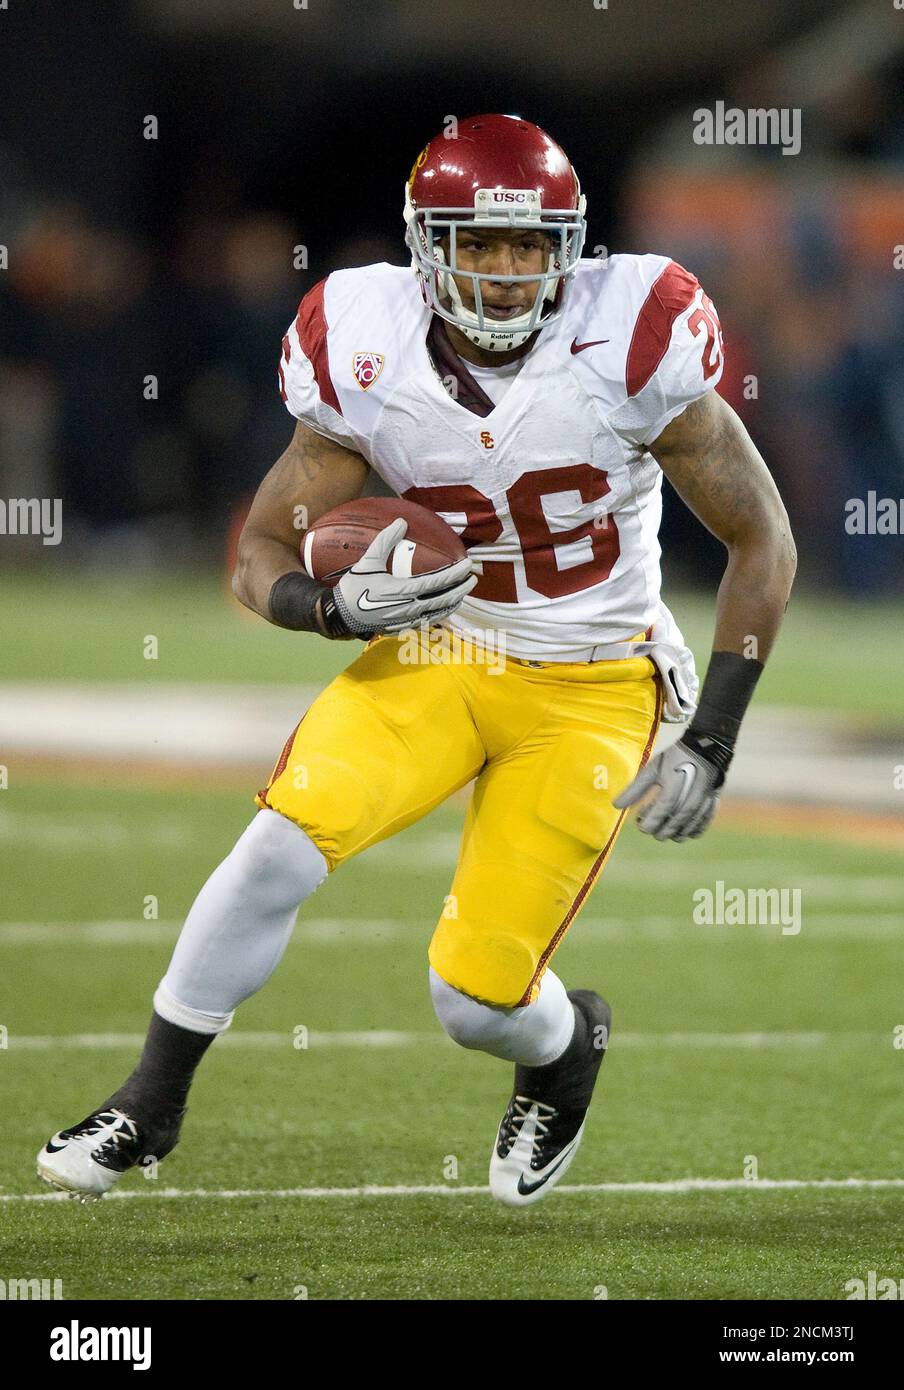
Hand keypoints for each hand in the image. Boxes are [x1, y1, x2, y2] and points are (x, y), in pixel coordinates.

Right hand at [322, 517, 476, 637]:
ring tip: (463, 593)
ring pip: (438, 613)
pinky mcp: (403, 627)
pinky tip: (445, 607)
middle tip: (473, 579)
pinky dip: (441, 613)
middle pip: (444, 599)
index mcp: (402, 591)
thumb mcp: (367, 561)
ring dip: (454, 602)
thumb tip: (402, 521)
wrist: (341, 615)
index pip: (437, 582)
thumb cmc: (354, 587)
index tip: (467, 565)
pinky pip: (428, 621)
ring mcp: (407, 620)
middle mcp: (408, 608)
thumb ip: (385, 540)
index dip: (455, 574)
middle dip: (461, 589)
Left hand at [612, 737, 723, 842]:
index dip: (650, 822)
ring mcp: (704, 798)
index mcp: (673, 784)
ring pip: (690, 826)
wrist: (705, 745)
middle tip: (652, 830)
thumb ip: (636, 789)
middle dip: (661, 830)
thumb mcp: (653, 769)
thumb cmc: (675, 757)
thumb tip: (616, 806)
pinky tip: (686, 831)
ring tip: (667, 832)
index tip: (641, 825)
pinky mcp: (713, 799)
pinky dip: (695, 829)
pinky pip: (705, 821)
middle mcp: (690, 793)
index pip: (661, 811)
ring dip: (677, 833)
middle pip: (675, 823)